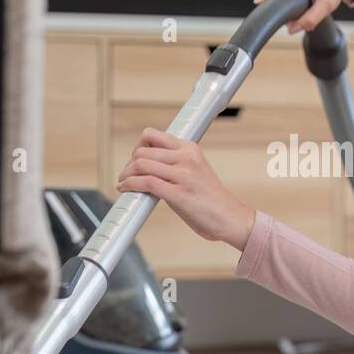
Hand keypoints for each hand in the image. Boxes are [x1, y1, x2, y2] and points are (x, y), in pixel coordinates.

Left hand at [116, 127, 256, 249]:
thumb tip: (146, 165)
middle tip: (127, 175)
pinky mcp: (179, 194)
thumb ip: (173, 164)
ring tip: (124, 183)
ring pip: (141, 164)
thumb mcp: (194, 171)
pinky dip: (130, 185)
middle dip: (129, 164)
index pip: (152, 135)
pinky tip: (126, 189)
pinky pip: (146, 182)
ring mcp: (183, 175)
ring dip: (126, 174)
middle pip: (142, 150)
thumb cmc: (210, 199)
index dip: (137, 147)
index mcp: (189, 149)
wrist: (230, 218)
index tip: (134, 161)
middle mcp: (186, 157)